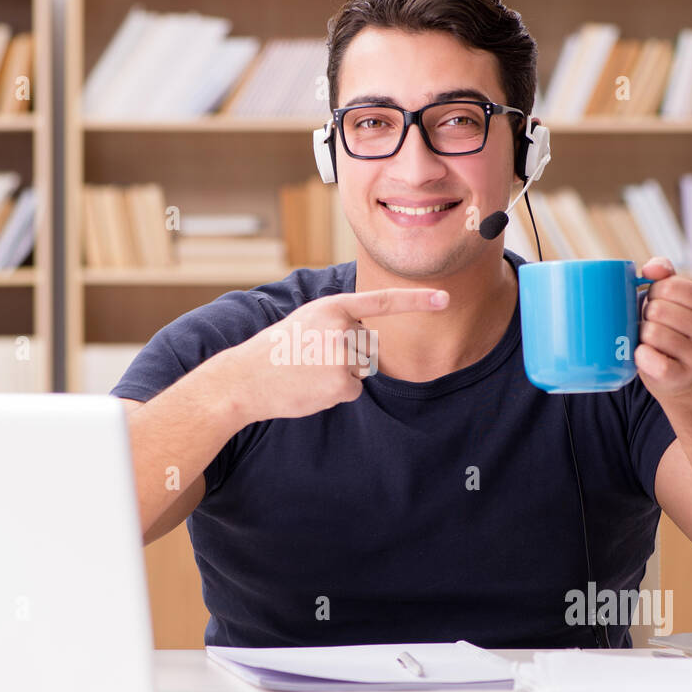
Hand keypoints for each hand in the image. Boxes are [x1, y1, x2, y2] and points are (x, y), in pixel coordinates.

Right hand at [213, 287, 448, 423]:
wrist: (246, 379)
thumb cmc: (276, 351)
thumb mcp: (306, 321)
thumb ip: (338, 323)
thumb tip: (365, 343)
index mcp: (332, 307)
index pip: (382, 301)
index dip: (416, 300)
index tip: (444, 298)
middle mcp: (342, 328)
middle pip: (365, 347)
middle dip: (344, 356)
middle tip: (308, 358)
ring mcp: (343, 356)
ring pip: (360, 370)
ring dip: (339, 375)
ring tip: (307, 372)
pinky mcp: (342, 383)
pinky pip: (353, 390)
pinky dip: (335, 393)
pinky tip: (311, 388)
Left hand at [634, 257, 691, 399]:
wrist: (682, 372)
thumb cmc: (674, 327)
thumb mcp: (676, 298)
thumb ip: (665, 275)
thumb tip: (650, 270)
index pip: (669, 285)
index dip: (654, 292)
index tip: (658, 301)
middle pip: (657, 309)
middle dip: (647, 314)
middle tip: (654, 323)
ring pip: (651, 332)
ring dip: (642, 335)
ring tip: (651, 339)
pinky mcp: (681, 375)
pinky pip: (651, 359)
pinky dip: (641, 355)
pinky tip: (643, 353)